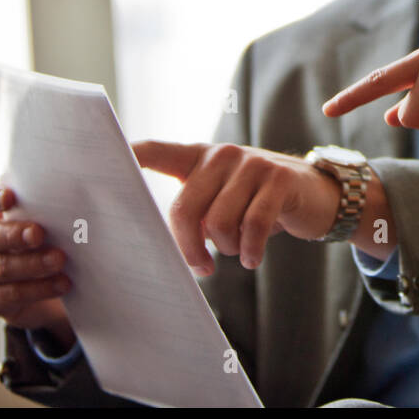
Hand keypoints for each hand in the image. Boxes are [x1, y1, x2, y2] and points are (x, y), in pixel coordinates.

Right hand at [0, 182, 73, 351]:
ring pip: (0, 267)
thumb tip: (65, 177)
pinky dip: (38, 288)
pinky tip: (62, 282)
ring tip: (59, 259)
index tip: (10, 197)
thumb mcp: (45, 215)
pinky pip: (11, 294)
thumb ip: (42, 198)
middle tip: (39, 233)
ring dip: (32, 264)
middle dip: (14, 235)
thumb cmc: (46, 236)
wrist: (49, 285)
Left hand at [132, 141, 342, 274]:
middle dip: (189, 247)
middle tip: (201, 269)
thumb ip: (197, 212)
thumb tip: (162, 246)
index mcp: (199, 158)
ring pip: (220, 222)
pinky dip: (251, 250)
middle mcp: (221, 154)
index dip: (128, 154)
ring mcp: (252, 163)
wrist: (319, 196)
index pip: (156, 150)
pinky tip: (253, 258)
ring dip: (228, 249)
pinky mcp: (279, 178)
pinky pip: (253, 225)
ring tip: (239, 252)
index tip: (99, 159)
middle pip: (186, 208)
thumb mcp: (225, 202)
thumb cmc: (260, 204)